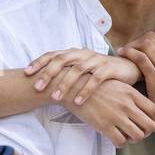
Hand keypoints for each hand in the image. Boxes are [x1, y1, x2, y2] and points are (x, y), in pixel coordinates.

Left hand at [24, 48, 139, 106]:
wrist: (129, 68)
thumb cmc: (101, 72)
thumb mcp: (82, 70)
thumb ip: (67, 72)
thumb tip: (44, 82)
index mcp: (75, 53)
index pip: (53, 54)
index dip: (39, 62)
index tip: (26, 73)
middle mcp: (84, 54)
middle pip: (62, 59)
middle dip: (48, 73)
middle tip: (38, 87)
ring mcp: (97, 60)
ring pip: (78, 69)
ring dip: (65, 84)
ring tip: (55, 97)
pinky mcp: (109, 69)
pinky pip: (96, 79)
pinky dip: (86, 90)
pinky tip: (78, 102)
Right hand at [75, 79, 154, 146]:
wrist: (74, 88)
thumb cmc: (97, 86)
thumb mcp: (119, 85)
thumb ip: (132, 96)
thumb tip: (145, 109)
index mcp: (132, 94)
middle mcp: (127, 105)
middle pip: (150, 125)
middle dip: (148, 132)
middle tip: (141, 132)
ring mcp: (116, 116)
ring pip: (138, 136)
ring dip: (135, 138)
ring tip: (128, 135)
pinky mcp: (104, 126)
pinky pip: (121, 142)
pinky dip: (121, 143)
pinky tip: (116, 137)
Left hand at [119, 28, 154, 147]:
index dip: (150, 34)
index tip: (141, 44)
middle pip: (154, 37)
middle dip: (138, 40)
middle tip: (129, 48)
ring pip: (146, 44)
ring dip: (132, 45)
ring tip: (124, 52)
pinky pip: (141, 58)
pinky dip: (129, 53)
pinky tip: (122, 56)